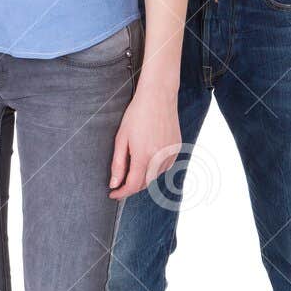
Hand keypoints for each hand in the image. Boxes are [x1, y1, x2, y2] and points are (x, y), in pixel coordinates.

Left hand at [109, 83, 181, 199]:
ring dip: (144, 176)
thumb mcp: (121, 138)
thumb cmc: (137, 114)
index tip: (113, 194)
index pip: (133, 185)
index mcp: (144, 156)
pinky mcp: (177, 149)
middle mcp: (160, 158)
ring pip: (155, 176)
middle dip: (131, 186)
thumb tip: (114, 184)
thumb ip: (118, 164)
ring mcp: (171, 154)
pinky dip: (155, 167)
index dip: (121, 193)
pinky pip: (165, 166)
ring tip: (135, 162)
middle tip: (120, 181)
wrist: (158, 96)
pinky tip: (149, 156)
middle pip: (144, 184)